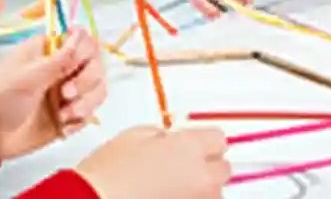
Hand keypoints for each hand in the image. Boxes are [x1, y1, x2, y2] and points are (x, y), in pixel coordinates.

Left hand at [0, 29, 106, 161]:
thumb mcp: (25, 77)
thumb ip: (57, 59)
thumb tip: (79, 34)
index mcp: (50, 51)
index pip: (84, 40)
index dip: (85, 52)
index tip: (73, 66)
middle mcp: (62, 68)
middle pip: (97, 65)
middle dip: (86, 81)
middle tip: (65, 94)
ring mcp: (67, 92)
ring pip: (98, 90)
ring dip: (86, 104)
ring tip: (64, 116)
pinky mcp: (69, 115)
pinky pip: (90, 114)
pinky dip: (80, 121)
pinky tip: (62, 128)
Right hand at [75, 126, 229, 198]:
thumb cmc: (108, 174)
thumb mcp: (135, 136)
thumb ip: (164, 137)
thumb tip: (172, 142)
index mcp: (191, 148)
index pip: (219, 140)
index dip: (204, 143)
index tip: (194, 147)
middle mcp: (202, 178)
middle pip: (222, 169)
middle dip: (205, 168)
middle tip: (180, 170)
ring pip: (212, 195)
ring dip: (197, 191)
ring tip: (167, 190)